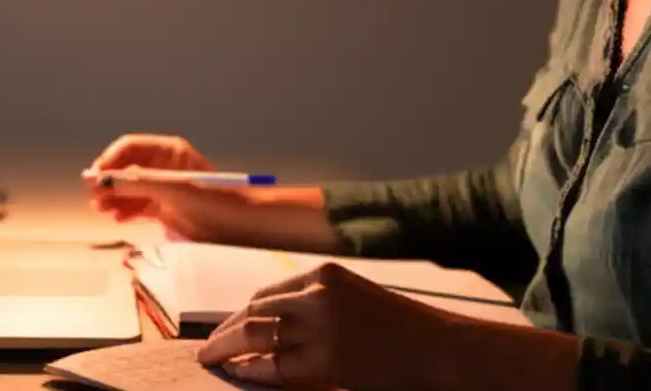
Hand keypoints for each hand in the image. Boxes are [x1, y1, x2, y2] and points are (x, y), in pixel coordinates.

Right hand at [85, 134, 230, 238]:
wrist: (237, 224)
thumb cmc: (211, 199)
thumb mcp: (170, 188)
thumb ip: (134, 184)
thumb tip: (102, 181)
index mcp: (168, 151)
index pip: (130, 148)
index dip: (110, 160)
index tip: (95, 176)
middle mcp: (164, 167)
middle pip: (127, 168)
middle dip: (110, 181)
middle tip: (94, 195)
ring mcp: (164, 187)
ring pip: (130, 188)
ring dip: (115, 197)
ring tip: (101, 209)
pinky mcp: (166, 207)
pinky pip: (139, 205)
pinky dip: (126, 210)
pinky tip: (118, 218)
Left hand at [196, 263, 455, 389]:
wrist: (443, 351)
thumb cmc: (404, 332)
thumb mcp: (356, 302)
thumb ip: (319, 307)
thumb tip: (275, 326)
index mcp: (325, 274)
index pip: (267, 294)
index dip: (242, 315)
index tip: (227, 330)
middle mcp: (318, 294)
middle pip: (254, 312)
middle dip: (225, 332)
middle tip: (207, 349)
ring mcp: (321, 327)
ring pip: (255, 336)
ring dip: (228, 350)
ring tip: (212, 362)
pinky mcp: (328, 361)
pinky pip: (274, 367)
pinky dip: (250, 371)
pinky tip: (238, 375)